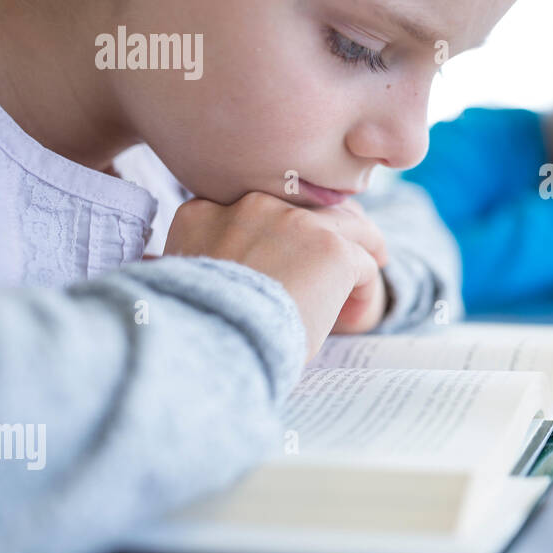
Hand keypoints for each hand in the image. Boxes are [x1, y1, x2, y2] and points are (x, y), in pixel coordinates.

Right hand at [164, 191, 386, 358]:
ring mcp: (294, 223)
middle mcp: (250, 206)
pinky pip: (361, 260)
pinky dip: (364, 282)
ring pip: (341, 223)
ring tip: (374, 257)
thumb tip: (178, 266)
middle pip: (302, 206)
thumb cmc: (192, 329)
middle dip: (323, 224)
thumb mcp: (181, 284)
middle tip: (343, 243)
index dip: (277, 227)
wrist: (210, 346)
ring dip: (359, 242)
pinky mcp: (330, 249)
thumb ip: (193, 264)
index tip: (286, 249)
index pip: (254, 206)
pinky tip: (360, 302)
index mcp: (205, 212)